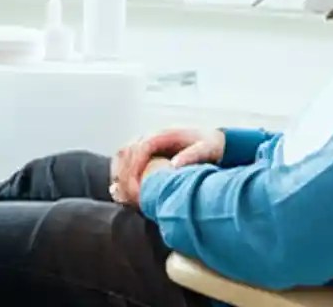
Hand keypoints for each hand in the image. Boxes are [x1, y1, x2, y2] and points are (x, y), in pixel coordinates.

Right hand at [110, 128, 225, 205]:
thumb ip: (192, 155)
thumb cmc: (210, 145)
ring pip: (122, 155)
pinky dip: (121, 174)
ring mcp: (146, 141)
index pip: (139, 149)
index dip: (134, 170)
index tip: (135, 190)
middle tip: (128, 197)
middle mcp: (151, 135)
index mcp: (163, 134)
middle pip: (125, 152)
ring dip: (119, 175)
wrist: (213, 140)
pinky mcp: (145, 150)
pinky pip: (125, 160)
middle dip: (123, 175)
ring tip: (123, 195)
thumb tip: (174, 166)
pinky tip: (122, 190)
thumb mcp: (207, 149)